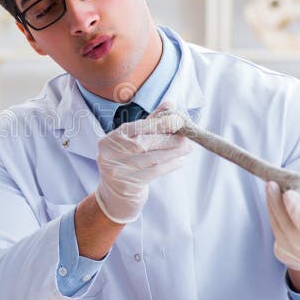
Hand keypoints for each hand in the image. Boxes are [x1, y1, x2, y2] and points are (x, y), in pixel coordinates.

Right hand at [95, 103, 192, 223]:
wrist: (114, 195)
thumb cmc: (126, 161)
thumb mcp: (132, 141)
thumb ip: (150, 123)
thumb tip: (169, 105)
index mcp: (111, 139)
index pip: (137, 127)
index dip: (159, 123)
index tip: (177, 121)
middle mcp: (112, 154)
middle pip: (144, 143)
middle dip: (169, 139)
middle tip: (187, 137)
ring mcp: (119, 171)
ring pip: (152, 158)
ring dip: (174, 152)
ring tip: (188, 148)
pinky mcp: (129, 185)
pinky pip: (155, 172)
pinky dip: (170, 165)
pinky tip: (180, 161)